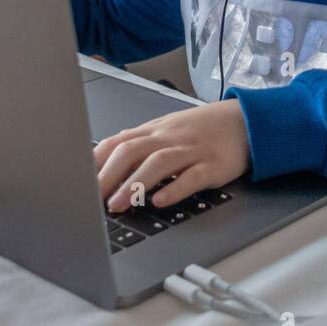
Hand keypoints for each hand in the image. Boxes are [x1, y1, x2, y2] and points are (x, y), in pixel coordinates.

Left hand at [94, 100, 249, 212]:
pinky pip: (192, 177)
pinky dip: (174, 189)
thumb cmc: (203, 129)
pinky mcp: (213, 165)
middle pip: (132, 150)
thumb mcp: (168, 130)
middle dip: (109, 175)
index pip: (118, 141)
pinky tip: (160, 201)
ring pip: (157, 163)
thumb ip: (140, 144)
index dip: (97, 161)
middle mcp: (169, 138)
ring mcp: (191, 150)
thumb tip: (103, 162)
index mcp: (155, 130)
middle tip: (92, 198)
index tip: (79, 180)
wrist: (246, 121)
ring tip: (118, 204)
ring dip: (134, 184)